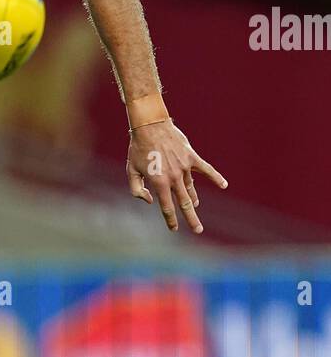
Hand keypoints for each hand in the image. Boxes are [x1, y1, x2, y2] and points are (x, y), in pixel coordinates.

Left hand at [127, 119, 227, 233]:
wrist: (150, 126)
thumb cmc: (138, 149)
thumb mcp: (131, 171)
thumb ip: (137, 190)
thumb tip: (151, 202)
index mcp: (159, 183)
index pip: (166, 207)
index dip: (170, 220)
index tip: (174, 229)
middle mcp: (174, 177)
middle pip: (184, 203)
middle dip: (191, 218)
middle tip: (198, 230)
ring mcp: (184, 167)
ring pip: (191, 188)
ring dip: (192, 198)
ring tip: (194, 206)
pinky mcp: (191, 157)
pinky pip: (206, 169)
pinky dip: (215, 177)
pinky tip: (224, 185)